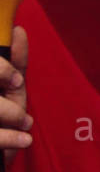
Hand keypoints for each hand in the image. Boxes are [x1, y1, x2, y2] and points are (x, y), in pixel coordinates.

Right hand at [1, 26, 32, 169]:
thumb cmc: (2, 122)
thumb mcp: (10, 92)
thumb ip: (14, 64)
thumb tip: (17, 30)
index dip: (1, 70)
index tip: (16, 80)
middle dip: (4, 92)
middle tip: (20, 104)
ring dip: (10, 116)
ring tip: (23, 124)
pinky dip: (9, 138)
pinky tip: (24, 140)